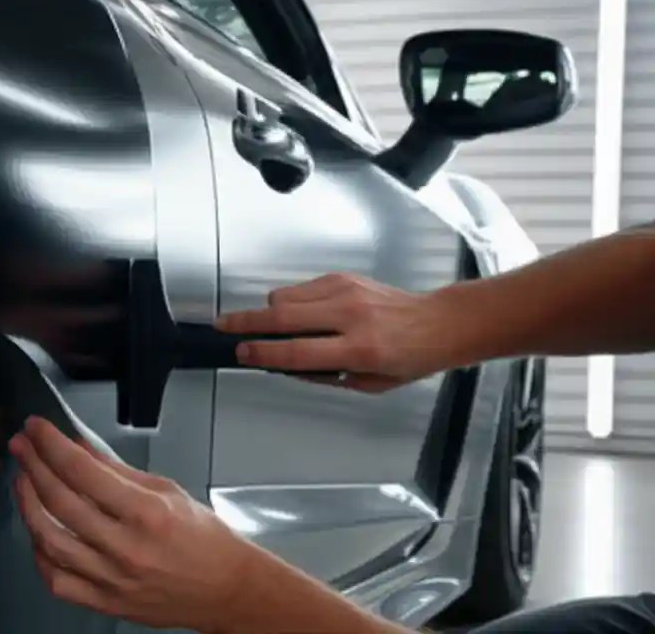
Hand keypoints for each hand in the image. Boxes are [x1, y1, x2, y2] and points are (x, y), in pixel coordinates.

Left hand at [8, 417, 250, 633]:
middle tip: (21, 446)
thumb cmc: (203, 537)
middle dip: (33, 467)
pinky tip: (37, 531)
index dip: (51, 444)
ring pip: (50, 541)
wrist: (226, 590)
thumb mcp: (167, 490)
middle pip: (60, 502)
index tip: (36, 428)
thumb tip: (77, 447)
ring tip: (22, 481)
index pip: (83, 471)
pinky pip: (58, 580)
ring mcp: (113, 579)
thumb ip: (116, 470)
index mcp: (146, 513)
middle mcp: (126, 547)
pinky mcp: (106, 602)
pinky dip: (40, 553)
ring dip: (28, 506)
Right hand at [215, 272, 461, 392]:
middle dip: (247, 322)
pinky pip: (301, 289)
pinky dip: (291, 302)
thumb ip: (324, 375)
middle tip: (224, 326)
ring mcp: (347, 291)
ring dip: (270, 312)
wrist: (438, 323)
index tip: (241, 353)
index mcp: (361, 349)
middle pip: (283, 316)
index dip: (263, 353)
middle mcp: (352, 315)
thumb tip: (284, 363)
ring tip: (270, 327)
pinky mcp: (343, 277)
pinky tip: (299, 315)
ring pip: (286, 297)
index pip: (298, 351)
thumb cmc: (408, 359)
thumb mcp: (367, 383)